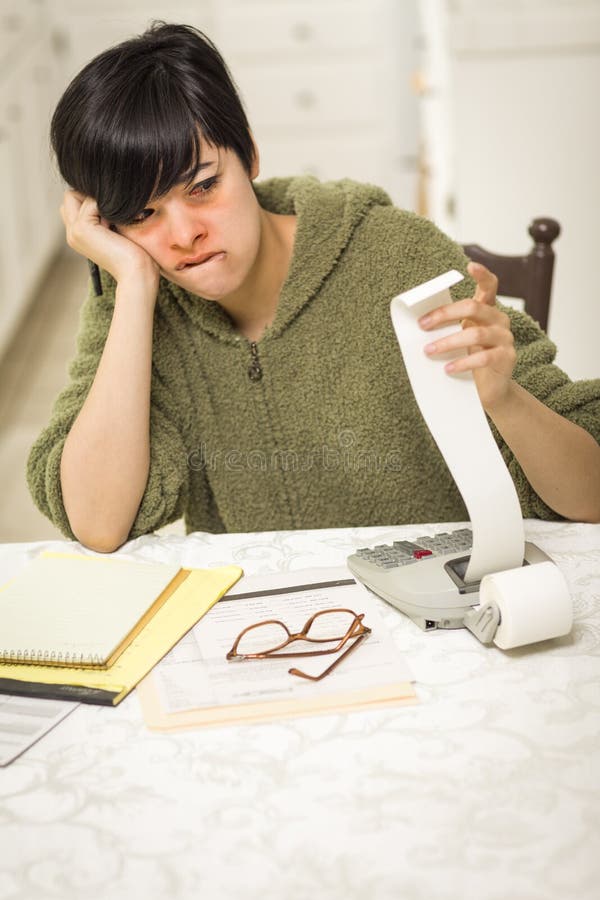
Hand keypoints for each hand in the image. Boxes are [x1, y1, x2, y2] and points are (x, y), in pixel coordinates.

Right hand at [60, 191, 158, 290]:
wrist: (137, 273)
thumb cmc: (135, 255)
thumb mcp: (117, 229)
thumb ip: (104, 213)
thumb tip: (103, 192)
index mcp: (79, 235)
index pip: (73, 202)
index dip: (91, 200)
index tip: (112, 217)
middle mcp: (72, 233)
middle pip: (70, 195)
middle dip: (90, 197)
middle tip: (111, 218)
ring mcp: (74, 231)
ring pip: (77, 194)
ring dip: (100, 203)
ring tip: (114, 225)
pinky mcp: (82, 228)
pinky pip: (91, 201)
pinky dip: (106, 207)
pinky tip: (116, 226)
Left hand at [418, 261, 515, 411]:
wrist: (489, 390)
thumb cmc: (469, 360)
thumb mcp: (457, 340)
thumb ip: (446, 328)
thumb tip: (418, 323)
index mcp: (487, 310)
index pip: (490, 286)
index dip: (482, 274)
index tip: (469, 265)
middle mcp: (499, 320)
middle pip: (473, 307)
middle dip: (444, 314)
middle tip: (423, 325)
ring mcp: (505, 338)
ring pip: (475, 333)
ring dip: (448, 342)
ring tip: (429, 350)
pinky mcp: (506, 358)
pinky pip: (484, 357)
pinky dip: (463, 363)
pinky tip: (448, 369)